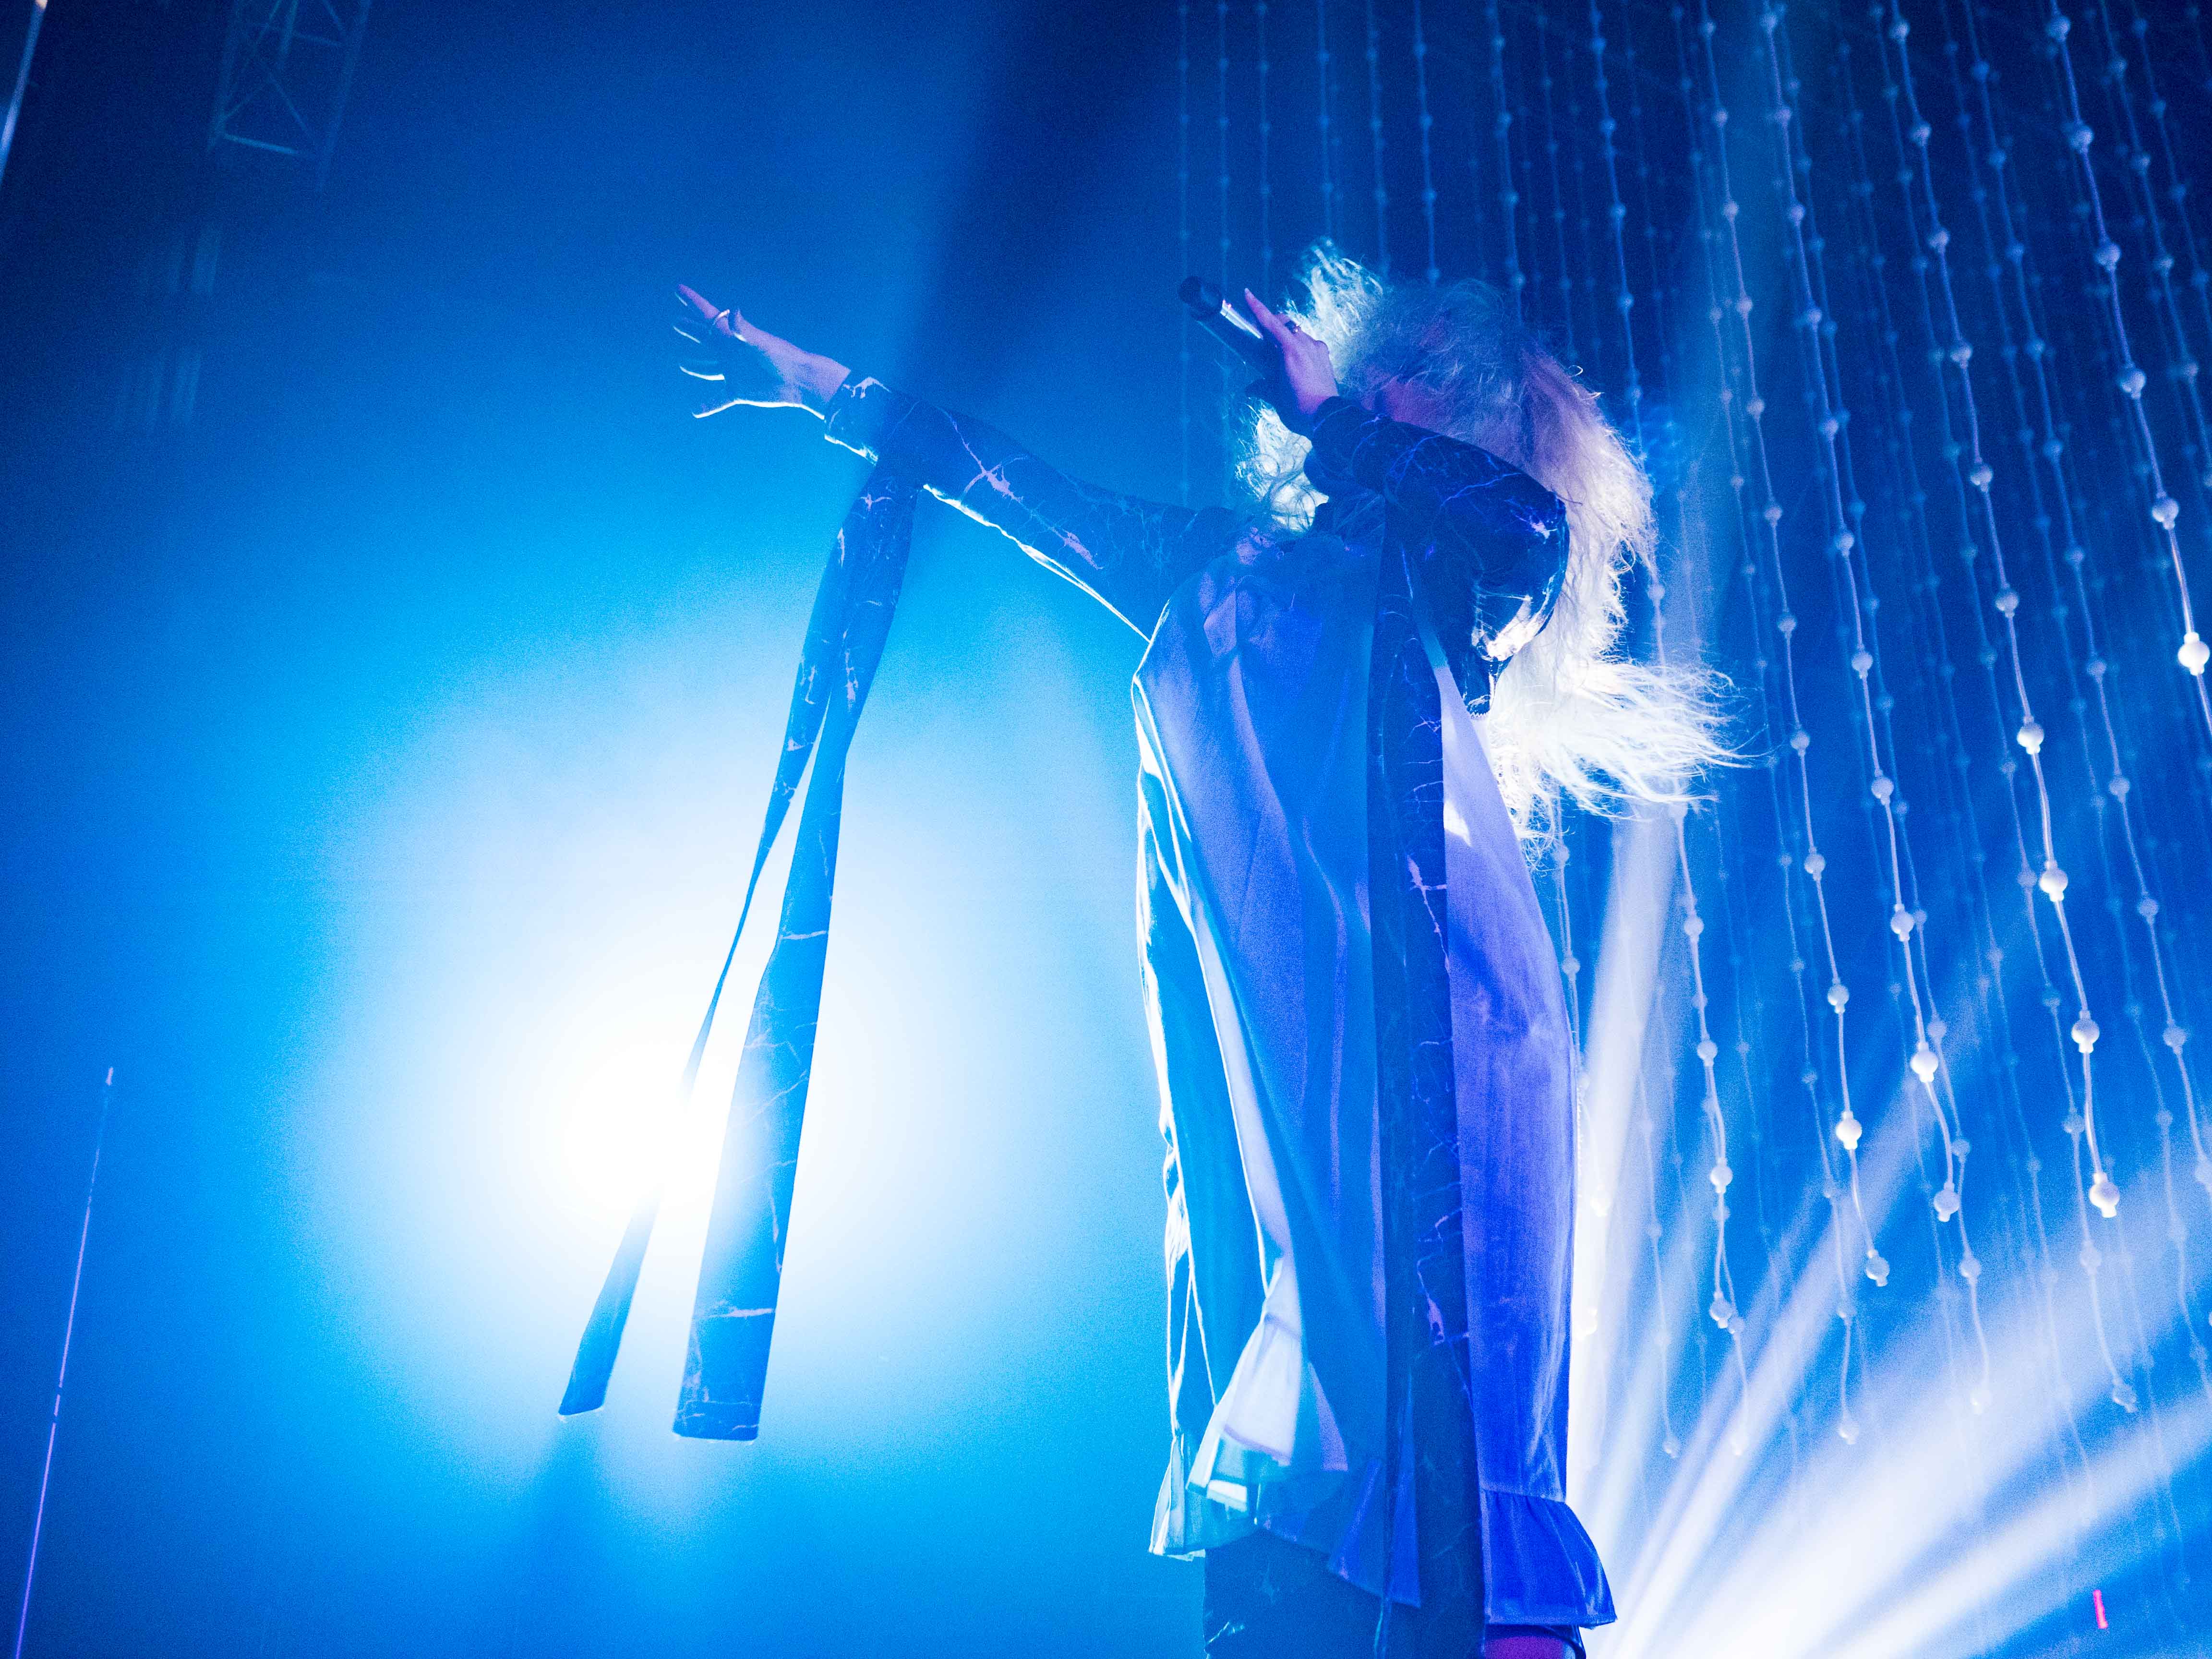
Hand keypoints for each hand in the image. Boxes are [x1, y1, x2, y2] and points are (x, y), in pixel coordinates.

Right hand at [673, 284, 849, 417]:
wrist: (798, 381)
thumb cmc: (782, 357)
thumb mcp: (762, 342)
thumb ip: (745, 329)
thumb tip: (733, 310)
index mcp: (732, 336)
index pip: (708, 316)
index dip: (692, 302)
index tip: (678, 288)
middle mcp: (730, 352)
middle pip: (704, 338)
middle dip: (691, 329)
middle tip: (676, 322)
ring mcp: (733, 372)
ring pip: (708, 367)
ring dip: (696, 365)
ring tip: (682, 362)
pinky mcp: (739, 391)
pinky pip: (719, 399)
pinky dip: (707, 405)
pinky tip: (695, 410)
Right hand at [1241, 287, 1338, 434]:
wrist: (1327, 418)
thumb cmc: (1298, 408)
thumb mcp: (1276, 397)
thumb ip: (1262, 387)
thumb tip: (1250, 388)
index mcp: (1290, 350)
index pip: (1271, 323)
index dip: (1258, 307)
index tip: (1248, 293)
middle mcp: (1306, 344)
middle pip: (1286, 324)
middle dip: (1273, 323)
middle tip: (1262, 334)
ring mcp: (1317, 349)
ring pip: (1298, 333)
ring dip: (1287, 338)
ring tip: (1279, 355)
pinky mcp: (1325, 357)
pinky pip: (1310, 344)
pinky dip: (1300, 347)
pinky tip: (1297, 362)